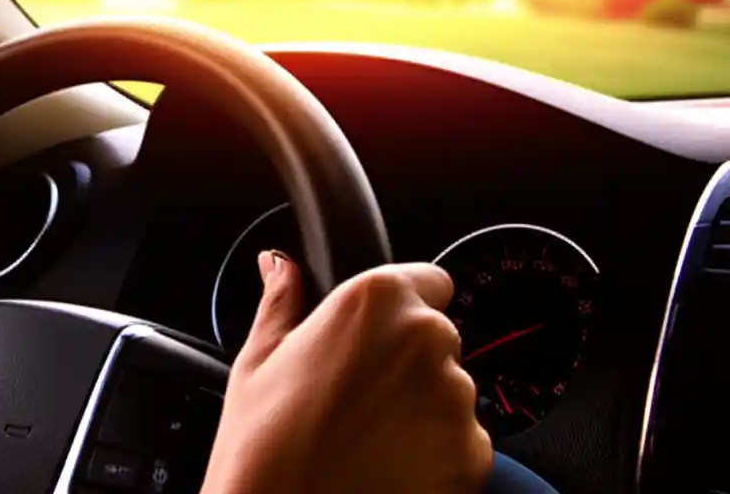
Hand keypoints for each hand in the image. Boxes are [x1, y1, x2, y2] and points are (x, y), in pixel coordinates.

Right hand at [202, 253, 490, 493]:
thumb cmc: (262, 447)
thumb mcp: (257, 362)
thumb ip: (281, 301)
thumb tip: (279, 264)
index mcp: (374, 302)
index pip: (428, 280)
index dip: (400, 308)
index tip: (373, 335)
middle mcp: (425, 339)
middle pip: (437, 337)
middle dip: (406, 361)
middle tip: (354, 396)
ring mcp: (455, 399)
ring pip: (449, 390)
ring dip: (421, 407)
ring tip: (364, 437)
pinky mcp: (473, 454)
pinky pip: (461, 441)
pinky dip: (435, 453)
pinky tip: (385, 466)